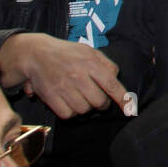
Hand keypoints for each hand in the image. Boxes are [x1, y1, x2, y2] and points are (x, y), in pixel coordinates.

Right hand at [0, 33, 127, 119]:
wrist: (37, 54)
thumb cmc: (68, 53)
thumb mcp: (90, 51)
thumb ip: (106, 64)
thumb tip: (116, 79)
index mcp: (91, 63)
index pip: (112, 85)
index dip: (123, 99)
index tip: (130, 109)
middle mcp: (78, 76)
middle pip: (99, 101)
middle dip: (103, 104)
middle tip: (99, 100)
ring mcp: (64, 87)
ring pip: (84, 110)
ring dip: (86, 109)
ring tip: (82, 99)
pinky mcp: (50, 97)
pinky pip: (68, 114)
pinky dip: (71, 113)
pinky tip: (71, 104)